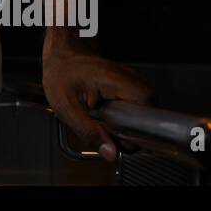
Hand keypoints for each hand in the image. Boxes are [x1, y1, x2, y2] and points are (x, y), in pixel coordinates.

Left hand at [41, 43, 154, 161]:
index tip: (110, 132)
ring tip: (99, 114)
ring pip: (139, 122)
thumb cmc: (62, 74)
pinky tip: (104, 112)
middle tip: (98, 121)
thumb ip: (89, 131)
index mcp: (122, 83)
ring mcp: (137, 87)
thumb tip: (111, 153)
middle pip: (145, 124)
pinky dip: (118, 120)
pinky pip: (134, 116)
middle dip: (122, 132)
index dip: (130, 134)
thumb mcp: (67, 106)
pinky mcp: (134, 92)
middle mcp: (136, 83)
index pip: (148, 120)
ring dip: (119, 127)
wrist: (62, 57)